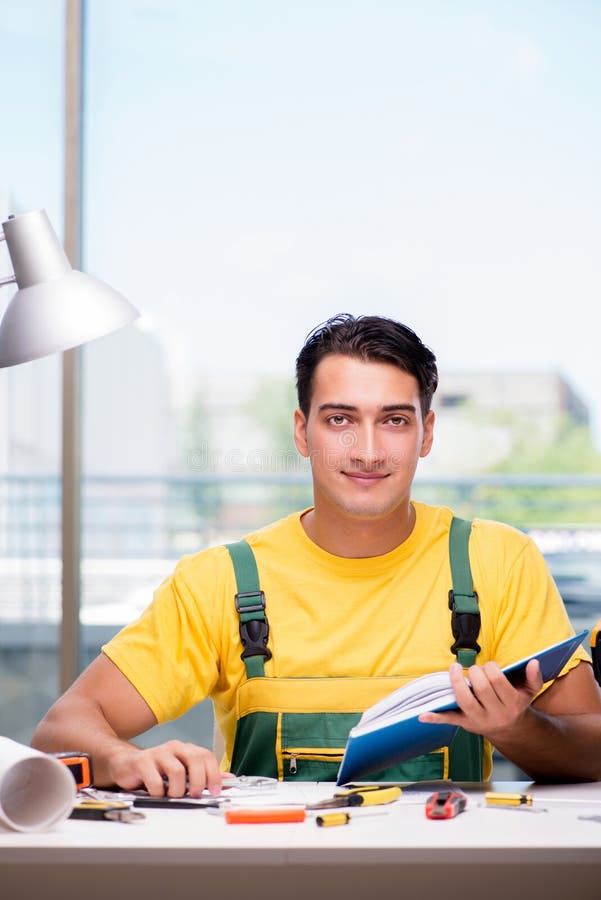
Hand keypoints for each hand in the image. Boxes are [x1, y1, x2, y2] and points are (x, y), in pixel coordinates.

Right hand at [107, 740, 223, 797]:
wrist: (127, 765)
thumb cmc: (158, 770)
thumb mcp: (183, 772)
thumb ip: (205, 776)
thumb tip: (229, 780)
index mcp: (187, 749)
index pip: (207, 756)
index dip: (214, 775)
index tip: (215, 791)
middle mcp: (175, 747)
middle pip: (195, 760)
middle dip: (198, 782)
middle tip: (194, 795)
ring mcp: (158, 753)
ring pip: (177, 772)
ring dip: (177, 790)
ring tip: (172, 795)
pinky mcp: (142, 762)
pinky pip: (156, 781)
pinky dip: (159, 793)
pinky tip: (157, 793)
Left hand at [419, 659, 543, 740]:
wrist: (511, 730)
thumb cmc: (516, 703)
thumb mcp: (529, 691)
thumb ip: (534, 677)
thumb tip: (533, 661)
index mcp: (512, 704)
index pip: (497, 681)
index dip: (490, 668)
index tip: (490, 666)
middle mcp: (496, 714)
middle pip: (481, 688)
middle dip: (476, 672)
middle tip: (475, 669)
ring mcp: (479, 720)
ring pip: (465, 701)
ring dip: (456, 683)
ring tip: (454, 668)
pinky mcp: (466, 724)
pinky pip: (450, 721)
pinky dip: (436, 718)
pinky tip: (422, 715)